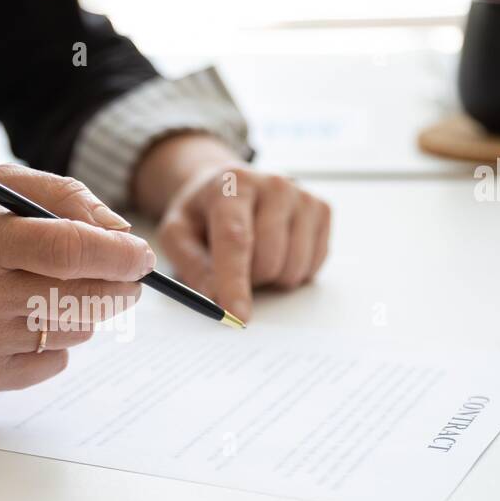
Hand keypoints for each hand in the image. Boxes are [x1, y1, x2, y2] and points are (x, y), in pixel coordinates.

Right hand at [0, 164, 152, 392]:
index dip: (117, 255)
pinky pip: (54, 363)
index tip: (141, 256)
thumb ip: (65, 197)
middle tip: (127, 278)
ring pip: (74, 331)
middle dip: (119, 287)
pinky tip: (28, 320)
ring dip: (84, 311)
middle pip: (80, 299)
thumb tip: (120, 233)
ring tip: (55, 291)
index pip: (67, 250)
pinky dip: (58, 342)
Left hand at [134, 134, 331, 322]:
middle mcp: (274, 185)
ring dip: (270, 278)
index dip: (235, 281)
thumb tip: (215, 297)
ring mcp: (303, 197)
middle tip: (232, 266)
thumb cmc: (202, 214)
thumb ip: (191, 265)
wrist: (229, 187)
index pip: (235, 239)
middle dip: (248, 280)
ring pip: (292, 269)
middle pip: (268, 261)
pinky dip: (291, 271)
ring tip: (253, 256)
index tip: (237, 316)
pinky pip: (311, 267)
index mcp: (233, 185)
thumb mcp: (177, 234)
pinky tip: (276, 250)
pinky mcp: (322, 211)